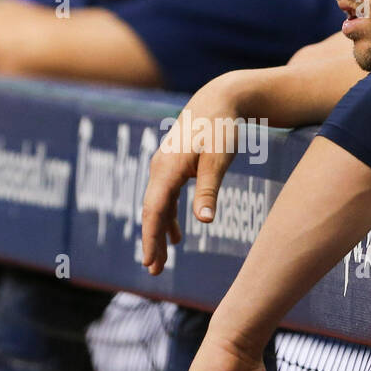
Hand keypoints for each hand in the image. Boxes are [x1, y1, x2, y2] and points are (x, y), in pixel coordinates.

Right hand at [140, 78, 243, 273]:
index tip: (149, 263)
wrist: (218, 99)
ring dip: (159, 233)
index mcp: (167, 168)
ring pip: (157, 206)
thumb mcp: (218, 160)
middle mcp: (159, 168)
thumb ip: (209, 190)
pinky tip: (177, 236)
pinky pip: (166, 198)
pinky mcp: (173, 167)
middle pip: (152, 212)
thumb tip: (204, 222)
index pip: (154, 210)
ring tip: (162, 261)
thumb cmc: (220, 128)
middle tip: (154, 272)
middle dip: (151, 242)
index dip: (150, 238)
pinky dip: (168, 218)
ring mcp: (164, 167)